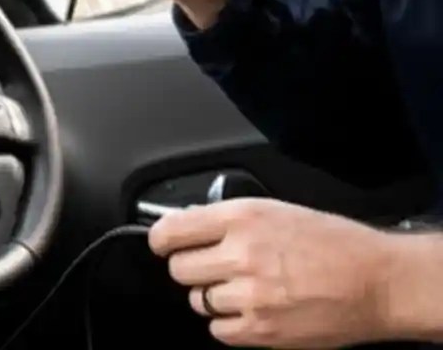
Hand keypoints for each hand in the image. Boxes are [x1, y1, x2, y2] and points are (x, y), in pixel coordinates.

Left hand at [149, 198, 396, 348]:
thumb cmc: (337, 244)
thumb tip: (190, 223)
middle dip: (192, 268)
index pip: (171, 230)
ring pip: (197, 300)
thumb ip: (229, 219)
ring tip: (242, 288)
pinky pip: (218, 330)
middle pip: (179, 269)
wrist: (379, 282)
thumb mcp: (277, 210)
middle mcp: (241, 255)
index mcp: (242, 219)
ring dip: (212, 296)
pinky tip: (250, 310)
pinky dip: (228, 323)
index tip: (164, 244)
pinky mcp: (261, 330)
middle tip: (213, 267)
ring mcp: (249, 295)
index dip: (162, 239)